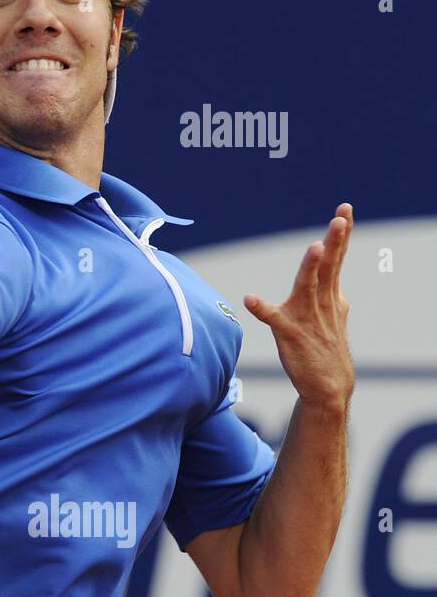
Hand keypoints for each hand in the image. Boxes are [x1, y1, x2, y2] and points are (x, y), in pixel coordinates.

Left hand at [244, 204, 354, 410]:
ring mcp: (306, 318)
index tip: (345, 210)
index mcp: (331, 295)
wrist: (329, 386)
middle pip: (329, 267)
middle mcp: (321, 302)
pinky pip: (273, 318)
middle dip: (335, 242)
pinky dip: (262, 308)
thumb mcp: (332, 313)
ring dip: (311, 268)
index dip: (341, 235)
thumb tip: (329, 268)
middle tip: (340, 219)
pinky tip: (250, 298)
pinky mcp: (289, 334)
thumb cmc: (326, 346)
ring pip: (308, 287)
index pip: (336, 259)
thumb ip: (329, 288)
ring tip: (314, 247)